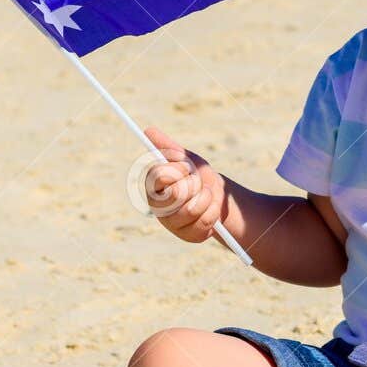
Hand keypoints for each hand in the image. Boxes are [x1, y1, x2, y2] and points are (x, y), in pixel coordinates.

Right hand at [141, 125, 225, 243]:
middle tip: (197, 184)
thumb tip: (148, 131)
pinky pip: (205, 220)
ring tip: (205, 196)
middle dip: (195, 183)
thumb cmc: (198, 175)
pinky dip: (213, 211)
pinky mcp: (187, 236)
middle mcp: (157, 206)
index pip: (160, 175)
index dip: (178, 169)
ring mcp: (171, 223)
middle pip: (177, 192)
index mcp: (153, 185)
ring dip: (206, 197)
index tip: (188, 167)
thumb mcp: (187, 158)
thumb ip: (168, 147)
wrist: (218, 196)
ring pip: (192, 207)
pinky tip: (210, 209)